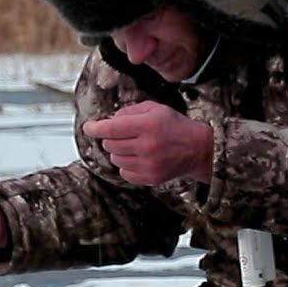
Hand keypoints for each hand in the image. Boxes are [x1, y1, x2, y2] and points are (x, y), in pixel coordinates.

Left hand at [81, 101, 212, 185]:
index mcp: (148, 125)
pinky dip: (127, 166)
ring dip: (119, 152)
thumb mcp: (156, 108)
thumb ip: (130, 111)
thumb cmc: (176, 126)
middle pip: (110, 144)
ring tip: (135, 146)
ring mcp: (149, 164)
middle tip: (125, 134)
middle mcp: (147, 146)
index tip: (88, 127)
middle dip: (112, 138)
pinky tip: (139, 158)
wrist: (198, 149)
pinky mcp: (150, 178)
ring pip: (115, 159)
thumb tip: (109, 120)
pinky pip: (124, 173)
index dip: (95, 128)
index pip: (111, 128)